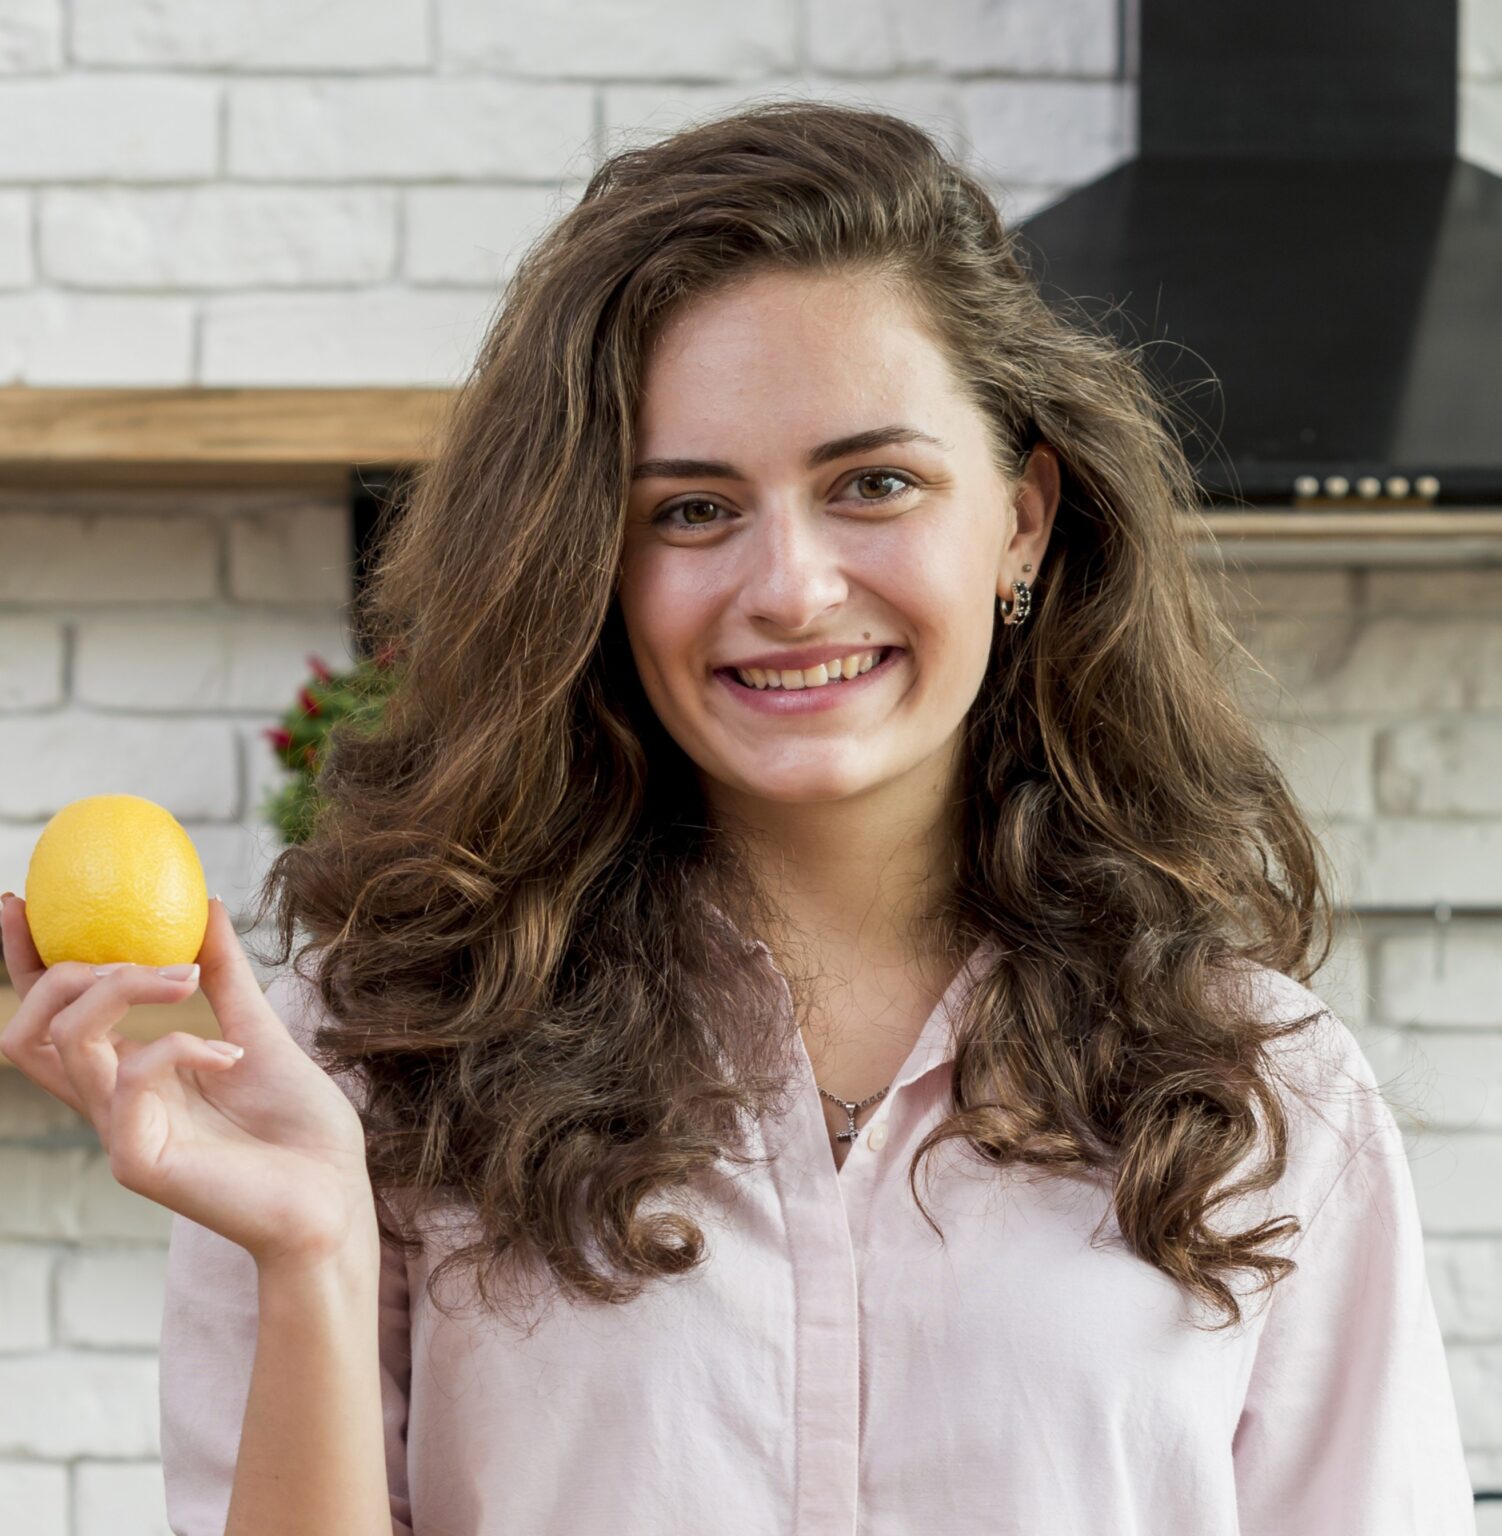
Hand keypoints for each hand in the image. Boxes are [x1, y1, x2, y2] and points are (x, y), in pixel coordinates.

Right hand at [0, 893, 377, 1271]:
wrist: (335, 1195)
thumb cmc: (300, 1126)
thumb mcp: (262, 1029)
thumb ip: (226, 976)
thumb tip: (205, 902)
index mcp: (131, 1075)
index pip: (51, 1016)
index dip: (22, 961)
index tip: (16, 900)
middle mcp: (112, 1103)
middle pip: (28, 1028)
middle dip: (64, 970)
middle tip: (132, 952)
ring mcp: (119, 1133)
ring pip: (66, 1039)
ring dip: (125, 986)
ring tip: (189, 976)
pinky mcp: (138, 1160)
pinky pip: (130, 1075)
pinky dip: (179, 1043)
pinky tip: (231, 1055)